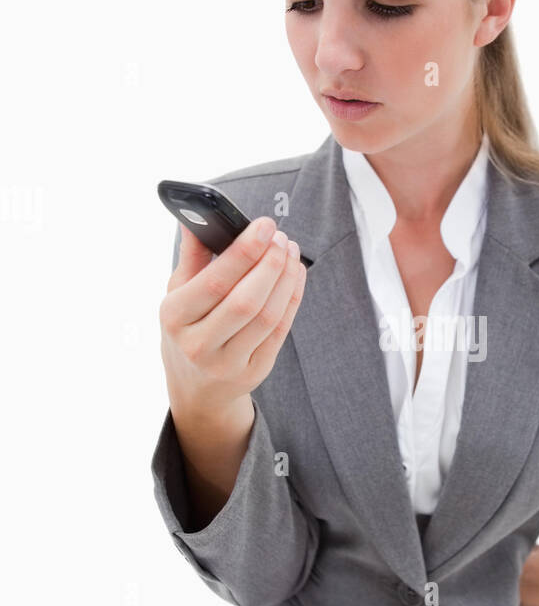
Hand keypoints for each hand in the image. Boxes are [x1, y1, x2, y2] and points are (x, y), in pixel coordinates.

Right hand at [159, 216, 306, 416]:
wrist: (197, 388)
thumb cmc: (187, 329)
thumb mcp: (178, 295)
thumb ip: (192, 256)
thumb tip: (196, 217)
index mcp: (175, 318)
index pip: (214, 282)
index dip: (244, 252)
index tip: (265, 225)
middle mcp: (198, 344)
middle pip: (246, 301)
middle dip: (270, 264)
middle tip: (281, 238)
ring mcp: (228, 363)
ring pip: (268, 317)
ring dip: (285, 279)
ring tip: (290, 251)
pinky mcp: (254, 371)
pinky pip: (280, 331)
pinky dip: (292, 298)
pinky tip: (295, 274)